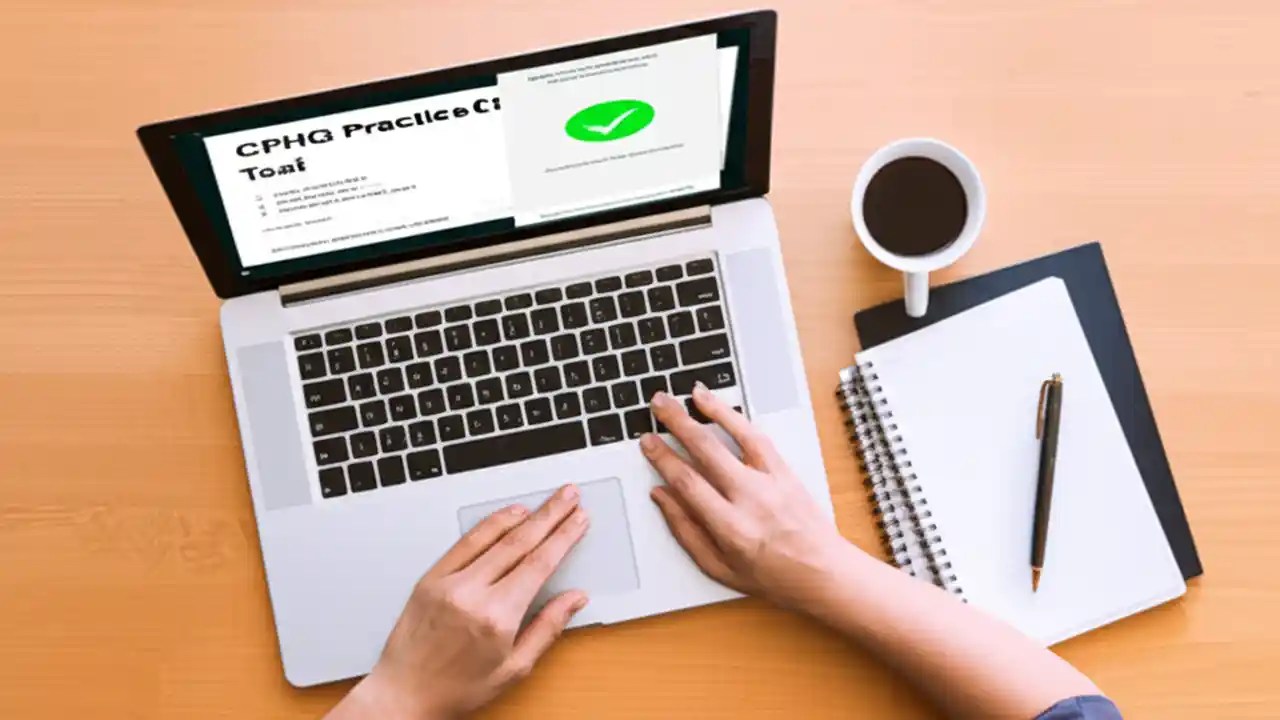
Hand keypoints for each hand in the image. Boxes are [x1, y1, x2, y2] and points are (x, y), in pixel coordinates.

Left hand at [328, 486, 588, 719]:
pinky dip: (488, 525)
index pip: (540, 564)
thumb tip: (575, 599)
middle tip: (569, 496)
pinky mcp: (430, 579)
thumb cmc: (457, 689)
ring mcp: (448, 583)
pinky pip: (464, 543)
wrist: (404, 694)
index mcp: (497, 617)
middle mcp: (472, 594)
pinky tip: (506, 516)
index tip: (579, 520)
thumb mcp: (514, 668)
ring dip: (523, 514)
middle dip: (550, 515)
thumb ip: (548, 628)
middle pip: (521, 542)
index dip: (564, 537)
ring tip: (545, 501)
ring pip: (492, 536)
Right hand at [641, 386, 850, 612]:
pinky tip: (721, 407)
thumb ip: (686, 531)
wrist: (823, 572)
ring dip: (709, 411)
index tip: (648, 442)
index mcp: (730, 528)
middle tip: (658, 406)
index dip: (662, 458)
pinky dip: (738, 419)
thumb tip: (661, 497)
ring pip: (735, 436)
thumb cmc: (772, 576)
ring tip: (688, 394)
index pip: (687, 482)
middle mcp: (750, 499)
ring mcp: (771, 482)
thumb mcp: (719, 568)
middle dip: (677, 423)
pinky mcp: (785, 472)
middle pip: (706, 450)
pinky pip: (758, 438)